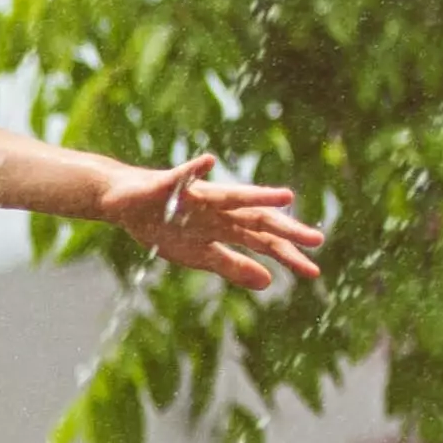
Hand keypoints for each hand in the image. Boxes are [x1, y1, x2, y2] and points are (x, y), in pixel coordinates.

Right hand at [109, 155, 325, 289]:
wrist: (124, 201)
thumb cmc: (164, 225)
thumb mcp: (200, 255)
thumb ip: (233, 266)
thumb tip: (269, 281)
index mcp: (225, 225)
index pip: (263, 240)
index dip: (288, 255)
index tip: (314, 271)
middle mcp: (217, 207)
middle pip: (256, 219)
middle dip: (285, 230)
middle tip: (317, 240)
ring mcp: (195, 195)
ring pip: (231, 195)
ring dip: (258, 195)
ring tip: (287, 196)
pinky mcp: (167, 184)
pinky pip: (182, 176)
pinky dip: (194, 169)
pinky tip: (208, 161)